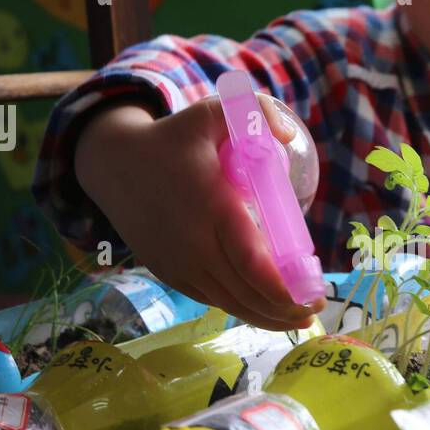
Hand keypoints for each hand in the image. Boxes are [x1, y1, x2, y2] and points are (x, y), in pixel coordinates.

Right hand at [76, 93, 325, 332]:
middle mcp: (195, 244)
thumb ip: (256, 112)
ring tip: (298, 317)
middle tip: (316, 307)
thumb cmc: (173, 139)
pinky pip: (211, 299)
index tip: (314, 293)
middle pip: (247, 292)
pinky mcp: (170, 274)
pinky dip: (240, 308)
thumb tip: (289, 136)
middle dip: (286, 309)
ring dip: (266, 317)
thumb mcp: (212, 113)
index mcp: (212, 207)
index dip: (285, 288)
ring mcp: (180, 264)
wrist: (113, 166)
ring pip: (230, 303)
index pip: (253, 262)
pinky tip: (264, 310)